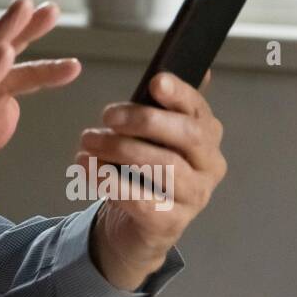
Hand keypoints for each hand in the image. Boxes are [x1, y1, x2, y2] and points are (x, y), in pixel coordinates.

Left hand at [78, 69, 226, 290]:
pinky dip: (111, 182)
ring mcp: (194, 198)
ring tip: (87, 142)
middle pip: (187, 136)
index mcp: (207, 135)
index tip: (154, 82)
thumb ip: (156, 107)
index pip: (199, 109)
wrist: (134, 226)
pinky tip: (89, 169)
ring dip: (119, 151)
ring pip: (163, 168)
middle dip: (144, 121)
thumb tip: (163, 71)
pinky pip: (141, 200)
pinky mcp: (169, 224)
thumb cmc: (143, 170)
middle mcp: (209, 166)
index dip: (179, 94)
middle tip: (107, 116)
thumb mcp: (150, 135)